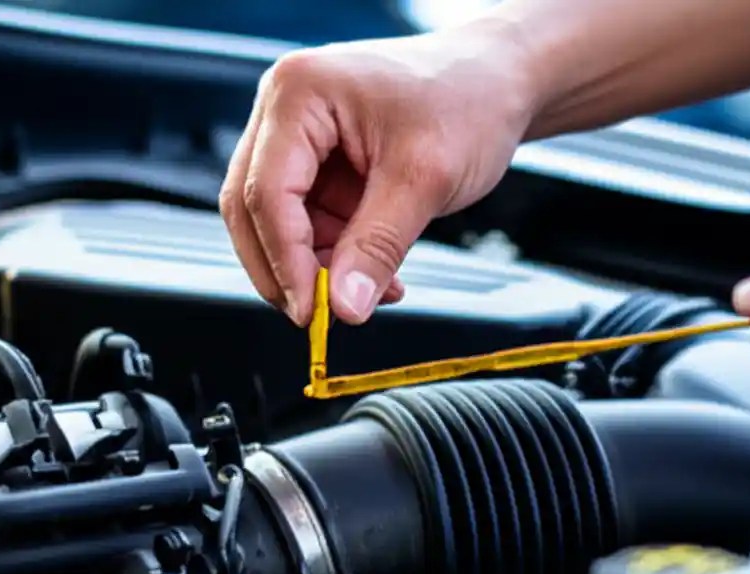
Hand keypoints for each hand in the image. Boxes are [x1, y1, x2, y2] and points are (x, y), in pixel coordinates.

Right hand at [220, 21, 532, 325]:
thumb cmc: (467, 100)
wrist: (498, 81)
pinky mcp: (316, 163)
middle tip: (319, 317)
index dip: (284, 260)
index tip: (311, 311)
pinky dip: (336, 255)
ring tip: (371, 289)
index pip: (265, 191)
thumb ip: (378, 247)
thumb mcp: (425, 179)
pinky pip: (307, 222)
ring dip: (316, 267)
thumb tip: (344, 307)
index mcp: (299, 92)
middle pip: (252, 207)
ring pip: (276, 222)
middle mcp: (284, 109)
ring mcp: (297, 136)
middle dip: (285, 269)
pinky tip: (374, 273)